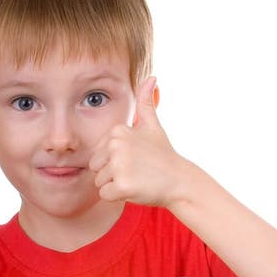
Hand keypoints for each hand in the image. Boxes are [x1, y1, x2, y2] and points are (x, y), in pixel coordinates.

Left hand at [89, 77, 185, 206]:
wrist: (180, 181)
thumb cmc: (164, 156)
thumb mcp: (153, 126)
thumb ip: (146, 103)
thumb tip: (152, 78)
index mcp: (117, 131)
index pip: (98, 153)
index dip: (114, 161)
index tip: (135, 160)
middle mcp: (116, 145)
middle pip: (95, 168)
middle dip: (112, 174)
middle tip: (135, 172)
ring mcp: (119, 165)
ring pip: (100, 182)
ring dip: (115, 187)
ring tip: (137, 180)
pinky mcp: (121, 185)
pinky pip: (105, 195)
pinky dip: (118, 197)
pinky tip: (135, 190)